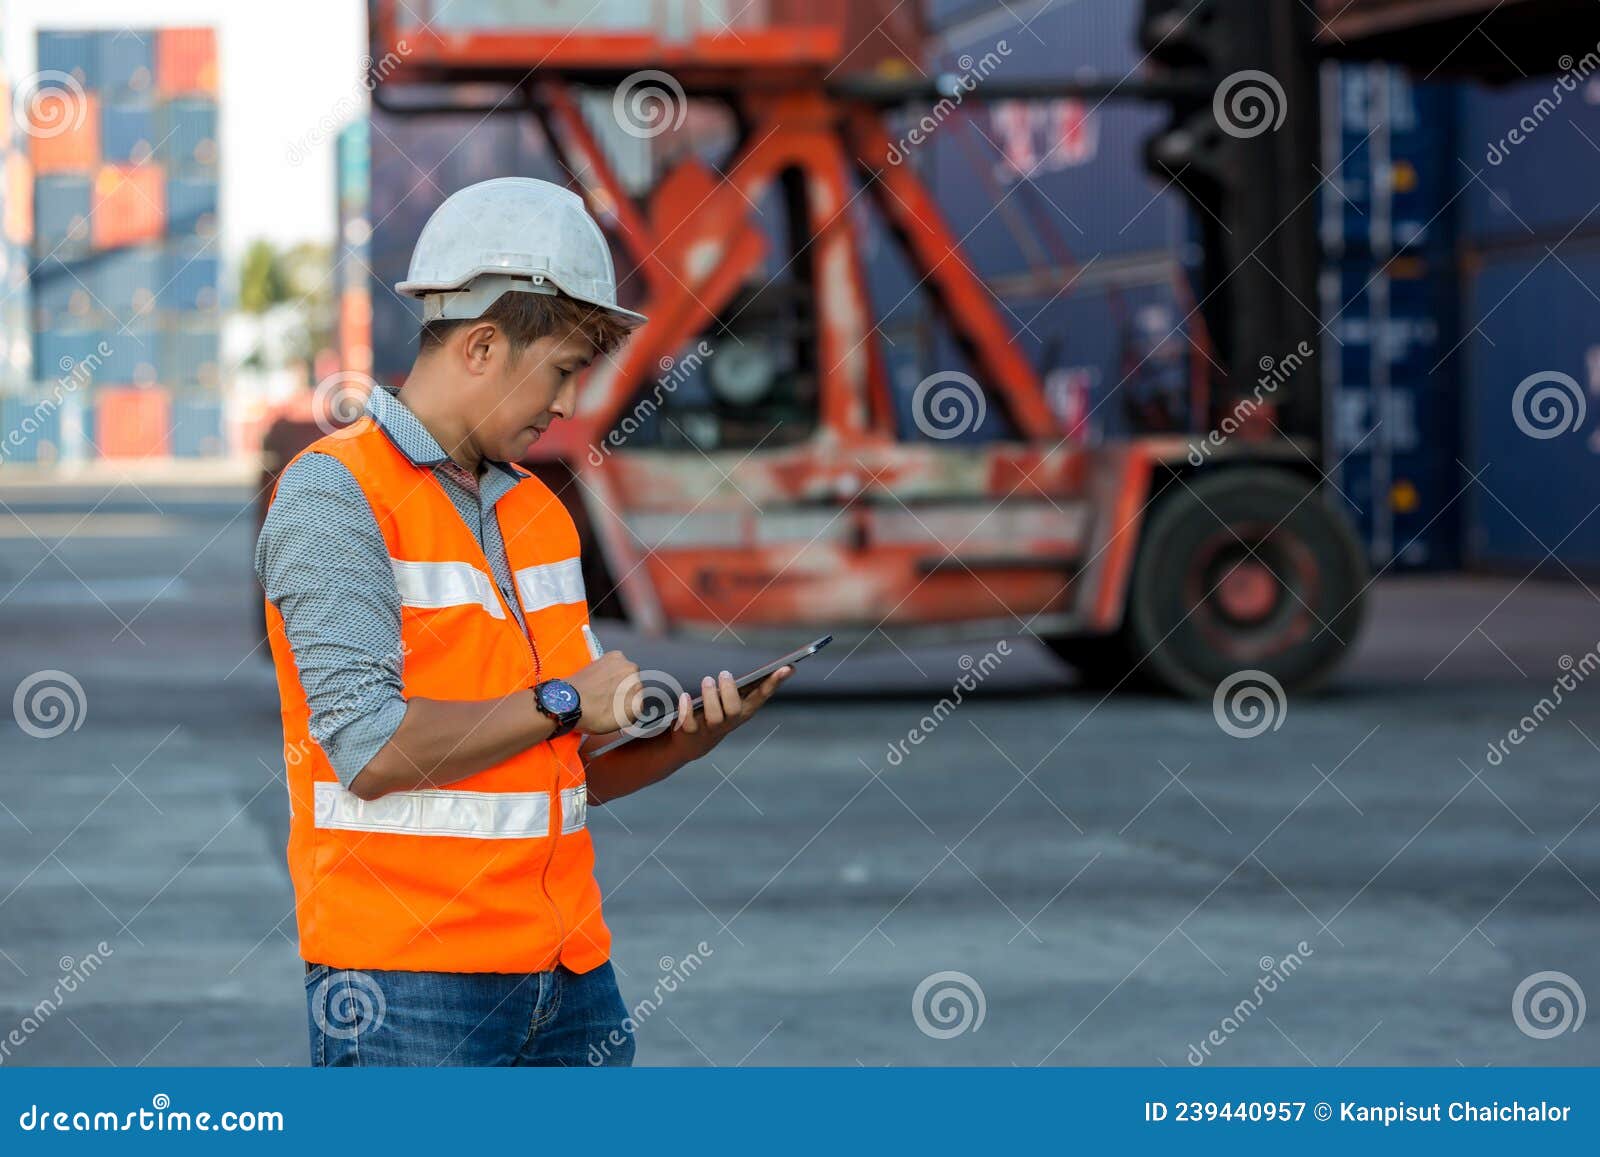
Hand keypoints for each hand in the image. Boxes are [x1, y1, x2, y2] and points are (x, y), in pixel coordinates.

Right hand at [568, 651, 641, 733]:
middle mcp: (630, 668)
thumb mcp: (591, 670)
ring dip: (625, 704)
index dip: (616, 683)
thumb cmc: (575, 690)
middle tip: (608, 701)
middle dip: (623, 692)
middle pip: (632, 682)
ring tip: (608, 710)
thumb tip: (606, 684)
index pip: (623, 671)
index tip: (609, 690)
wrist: (571, 703)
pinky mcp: (636, 705)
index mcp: (617, 657)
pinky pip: (635, 712)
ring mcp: (635, 686)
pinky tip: (612, 717)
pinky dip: (626, 717)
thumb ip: (604, 674)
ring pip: (635, 697)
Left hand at [672, 666, 792, 756]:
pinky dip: (686, 709)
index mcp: (744, 710)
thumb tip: (766, 666)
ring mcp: (710, 729)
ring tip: (708, 680)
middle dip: (729, 692)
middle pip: (734, 710)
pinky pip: (689, 723)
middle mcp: (729, 722)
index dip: (775, 682)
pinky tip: (684, 696)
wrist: (692, 743)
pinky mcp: (691, 733)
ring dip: (710, 696)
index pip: (762, 696)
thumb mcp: (732, 699)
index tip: (787, 666)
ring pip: (714, 717)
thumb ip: (744, 686)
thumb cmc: (716, 712)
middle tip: (724, 673)